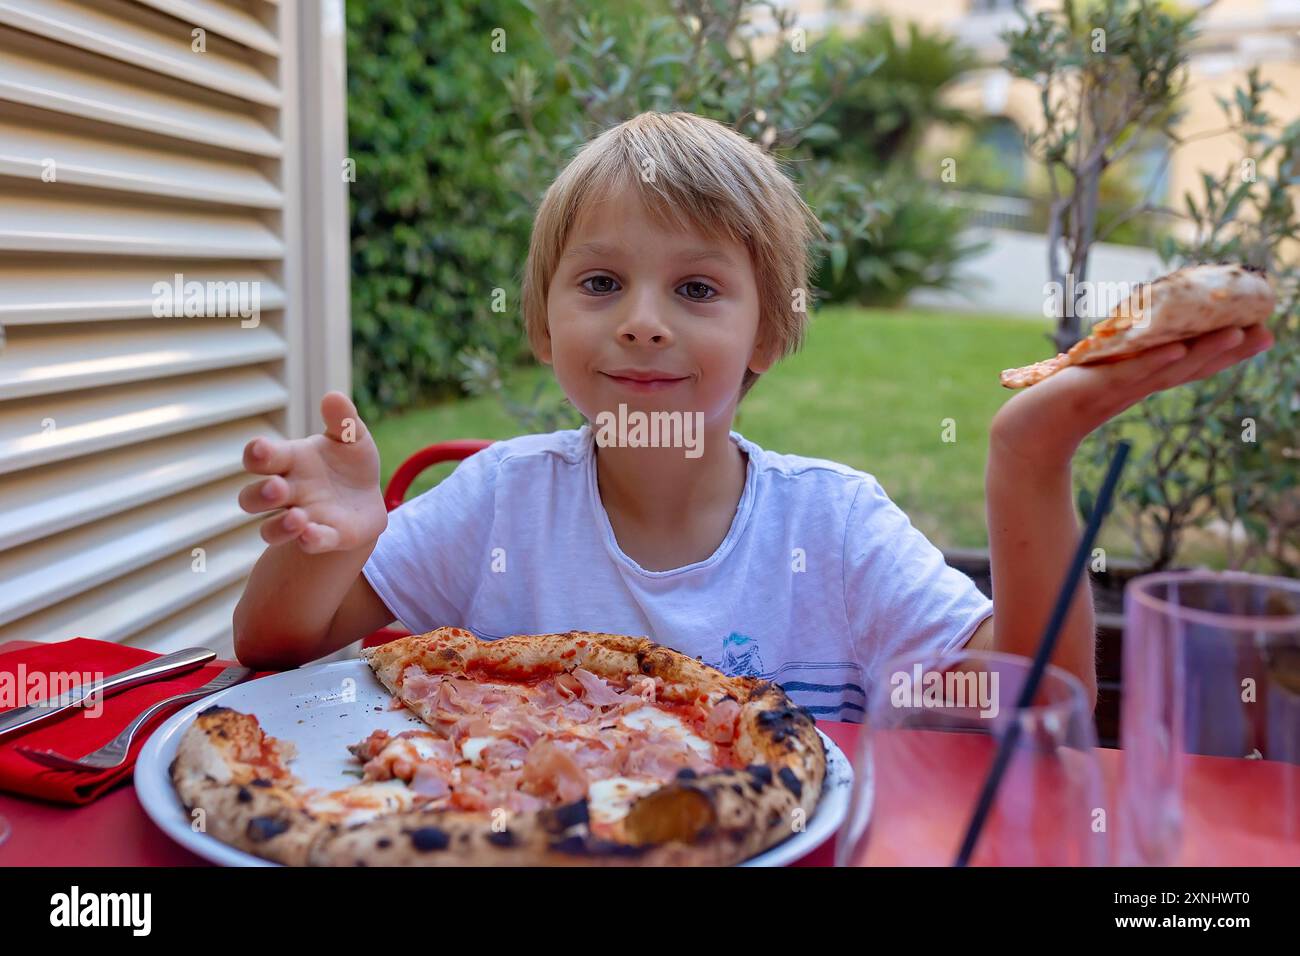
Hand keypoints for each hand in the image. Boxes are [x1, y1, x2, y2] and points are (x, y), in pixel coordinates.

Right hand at [238, 391, 387, 553]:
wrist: (368, 498)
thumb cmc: (349, 462)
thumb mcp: (352, 437)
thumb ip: (342, 420)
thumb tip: (333, 397)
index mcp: (289, 461)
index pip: (259, 458)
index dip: (255, 454)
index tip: (261, 450)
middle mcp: (287, 492)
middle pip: (252, 498)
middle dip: (260, 494)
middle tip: (277, 488)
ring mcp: (300, 518)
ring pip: (269, 530)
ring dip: (279, 525)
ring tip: (298, 517)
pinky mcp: (323, 538)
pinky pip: (309, 544)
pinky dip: (310, 541)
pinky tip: (313, 534)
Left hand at [991, 322, 1274, 467]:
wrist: (1021, 437)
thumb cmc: (1055, 410)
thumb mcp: (1094, 380)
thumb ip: (1118, 365)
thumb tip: (1140, 342)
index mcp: (1139, 382)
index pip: (1190, 364)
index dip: (1225, 351)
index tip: (1262, 332)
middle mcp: (1134, 386)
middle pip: (1189, 367)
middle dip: (1228, 350)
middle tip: (1267, 331)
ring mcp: (1115, 389)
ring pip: (1167, 369)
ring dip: (1203, 352)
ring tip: (1237, 332)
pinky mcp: (1090, 388)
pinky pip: (1128, 373)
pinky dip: (1154, 361)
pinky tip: (1179, 348)